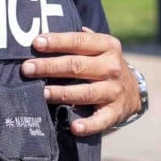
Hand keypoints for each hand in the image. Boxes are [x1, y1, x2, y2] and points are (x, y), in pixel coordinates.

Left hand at [21, 28, 138, 136]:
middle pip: (77, 66)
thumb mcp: (98, 47)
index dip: (57, 42)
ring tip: (42, 93)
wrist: (132, 91)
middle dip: (50, 66)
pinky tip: (74, 127)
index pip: (79, 42)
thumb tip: (44, 33)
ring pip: (85, 92)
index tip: (36, 43)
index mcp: (107, 45)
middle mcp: (112, 67)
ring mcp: (114, 90)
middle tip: (27, 68)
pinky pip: (101, 120)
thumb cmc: (103, 64)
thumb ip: (78, 39)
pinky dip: (88, 125)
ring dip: (62, 93)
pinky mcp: (115, 112)